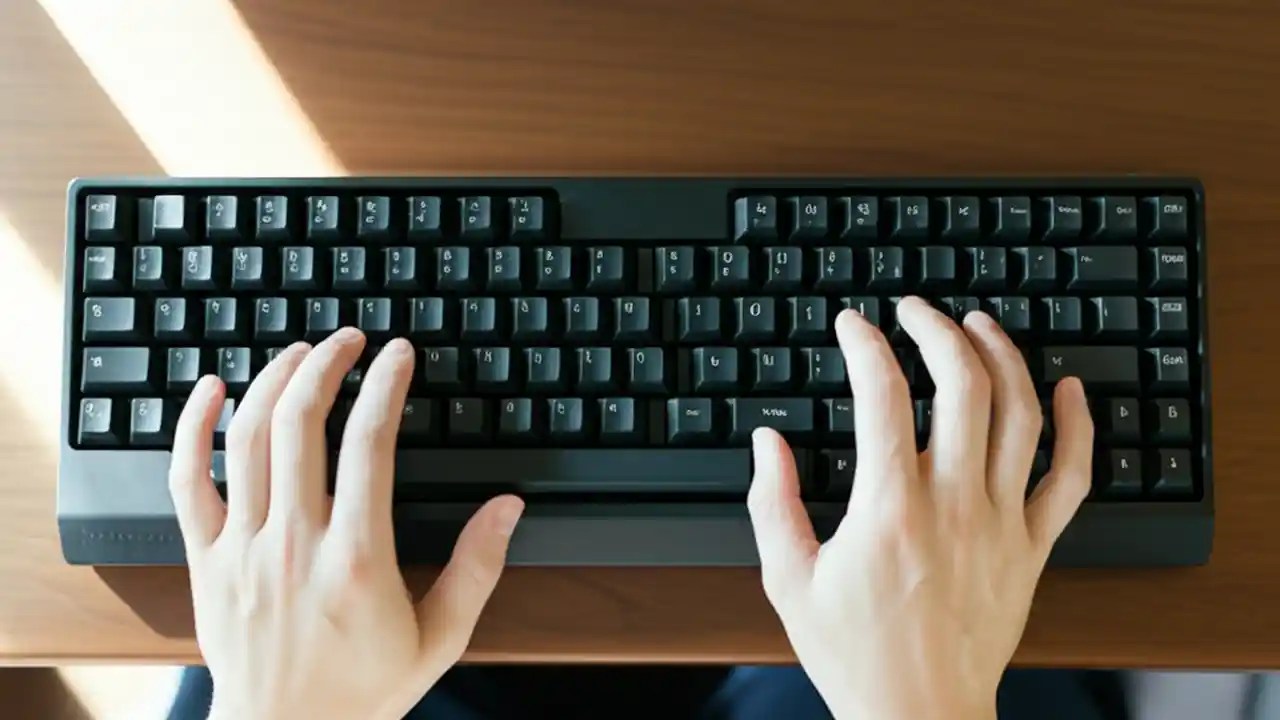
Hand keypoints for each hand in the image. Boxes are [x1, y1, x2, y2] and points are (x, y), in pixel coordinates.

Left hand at [168, 329, 524, 719]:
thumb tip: (507, 507)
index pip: (368, 445)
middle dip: (328, 365)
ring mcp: (243, 549)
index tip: (398, 355)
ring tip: (301, 352)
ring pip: (248, 439)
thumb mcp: (440, 638)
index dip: (385, 386)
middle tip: (350, 340)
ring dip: (274, 381)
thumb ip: (477, 568)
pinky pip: (187, 480)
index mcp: (357, 559)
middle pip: (302, 424)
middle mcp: (295, 544)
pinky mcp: (206, 560)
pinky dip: (193, 426)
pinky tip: (213, 389)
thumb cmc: (360, 692)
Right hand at [747, 298, 1092, 719]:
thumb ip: (772, 502)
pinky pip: (1071, 477)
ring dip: (1001, 356)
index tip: (853, 324)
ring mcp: (1000, 524)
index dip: (865, 344)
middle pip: (962, 385)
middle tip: (915, 309)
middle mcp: (952, 504)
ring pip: (1019, 414)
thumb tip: (768, 440)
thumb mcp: (788, 579)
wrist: (919, 717)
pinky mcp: (1032, 549)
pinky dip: (1079, 426)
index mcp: (889, 508)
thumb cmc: (855, 655)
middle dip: (937, 328)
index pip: (882, 395)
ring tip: (979, 324)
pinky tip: (1068, 389)